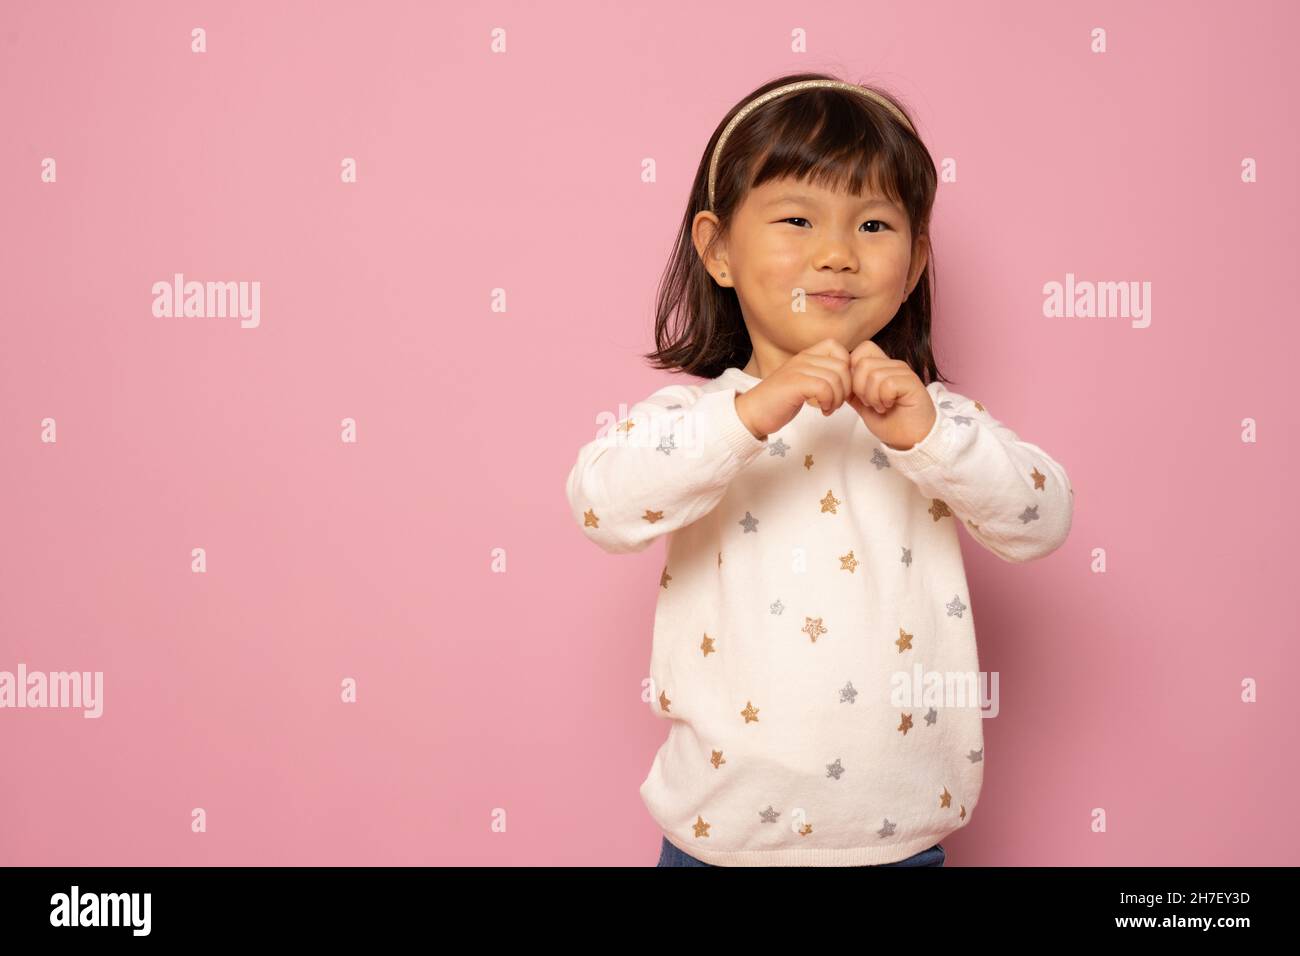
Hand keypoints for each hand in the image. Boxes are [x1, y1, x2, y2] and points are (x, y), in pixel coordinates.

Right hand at [733, 338, 852, 439]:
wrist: (751, 413)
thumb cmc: (778, 402)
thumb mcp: (802, 383)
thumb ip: (820, 376)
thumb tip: (845, 378)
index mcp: (805, 356)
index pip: (837, 347)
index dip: (846, 367)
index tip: (840, 387)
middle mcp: (802, 358)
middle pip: (842, 365)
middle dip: (846, 388)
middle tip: (835, 402)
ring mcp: (797, 370)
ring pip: (836, 378)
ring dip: (838, 398)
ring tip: (828, 408)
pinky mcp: (794, 384)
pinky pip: (825, 388)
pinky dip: (829, 402)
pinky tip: (823, 410)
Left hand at [845, 339, 936, 450]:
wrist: (912, 439)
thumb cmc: (891, 422)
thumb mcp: (864, 406)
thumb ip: (852, 391)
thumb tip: (839, 380)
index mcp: (881, 367)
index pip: (861, 350)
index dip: (852, 370)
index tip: (856, 393)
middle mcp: (893, 365)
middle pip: (862, 362)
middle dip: (859, 387)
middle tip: (870, 403)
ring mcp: (903, 372)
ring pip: (873, 374)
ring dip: (872, 396)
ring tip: (880, 406)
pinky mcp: (912, 383)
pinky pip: (887, 384)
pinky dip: (883, 399)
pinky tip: (889, 406)